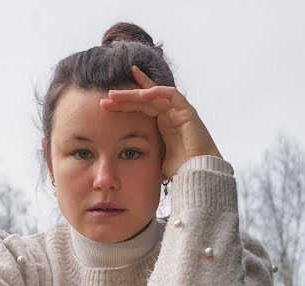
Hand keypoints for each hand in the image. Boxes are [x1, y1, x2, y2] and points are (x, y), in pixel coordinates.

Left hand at [99, 65, 221, 180]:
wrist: (198, 173)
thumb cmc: (179, 169)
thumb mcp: (154, 159)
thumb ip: (145, 152)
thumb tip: (126, 160)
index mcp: (161, 124)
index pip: (141, 107)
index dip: (125, 102)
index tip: (106, 100)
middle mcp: (169, 114)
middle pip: (143, 100)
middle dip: (124, 98)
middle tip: (106, 97)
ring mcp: (178, 111)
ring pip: (154, 95)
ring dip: (135, 93)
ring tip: (116, 95)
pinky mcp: (187, 110)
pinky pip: (171, 95)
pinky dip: (157, 92)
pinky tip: (142, 94)